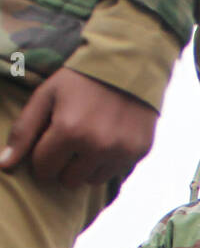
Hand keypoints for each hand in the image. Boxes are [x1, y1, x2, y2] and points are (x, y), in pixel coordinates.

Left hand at [0, 68, 156, 187]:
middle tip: (70, 142)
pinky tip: (108, 140)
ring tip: (89, 141)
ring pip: (91, 181)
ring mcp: (120, 152)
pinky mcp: (138, 154)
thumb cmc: (80, 81)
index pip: (44, 168)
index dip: (42, 157)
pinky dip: (107, 162)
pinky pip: (114, 173)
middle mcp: (97, 147)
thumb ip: (24, 131)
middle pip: (68, 180)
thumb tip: (4, 165)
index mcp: (69, 131)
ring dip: (86, 167)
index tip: (49, 143)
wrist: (128, 66)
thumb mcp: (46, 96)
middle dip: (64, 165)